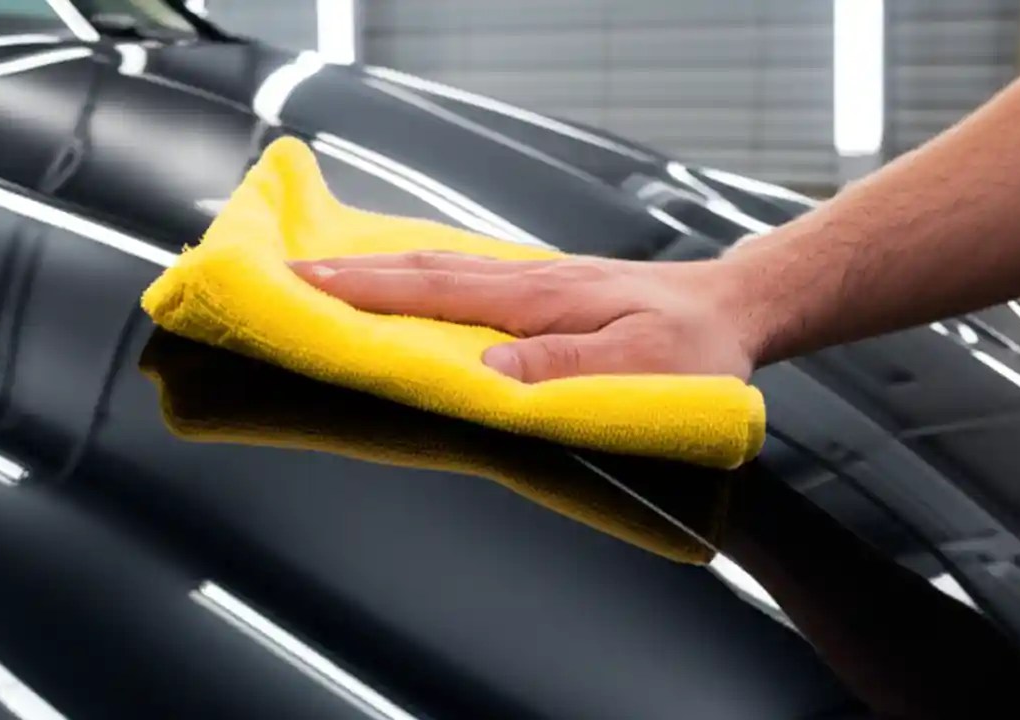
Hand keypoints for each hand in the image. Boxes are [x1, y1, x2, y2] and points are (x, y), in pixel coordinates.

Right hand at [290, 251, 757, 382]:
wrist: (732, 307)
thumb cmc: (692, 345)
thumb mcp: (639, 365)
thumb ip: (562, 366)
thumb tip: (484, 372)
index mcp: (536, 299)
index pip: (431, 291)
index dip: (362, 290)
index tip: (302, 285)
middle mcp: (524, 281)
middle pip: (420, 269)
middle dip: (349, 271)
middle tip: (286, 272)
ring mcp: (531, 280)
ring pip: (437, 267)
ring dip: (376, 267)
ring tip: (323, 272)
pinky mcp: (541, 289)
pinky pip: (463, 275)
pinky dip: (416, 273)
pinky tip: (403, 280)